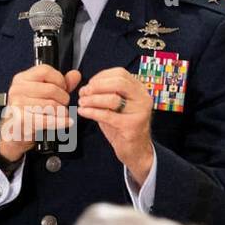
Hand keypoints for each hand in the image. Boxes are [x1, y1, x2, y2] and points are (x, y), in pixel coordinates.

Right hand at [0, 64, 81, 162]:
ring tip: (60, 114)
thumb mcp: (44, 93)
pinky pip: (48, 120)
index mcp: (22, 79)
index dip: (59, 79)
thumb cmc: (30, 111)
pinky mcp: (22, 120)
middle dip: (63, 98)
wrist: (15, 132)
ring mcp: (18, 105)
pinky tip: (67, 122)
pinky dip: (61, 122)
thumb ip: (61, 83)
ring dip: (62, 112)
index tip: (62, 88)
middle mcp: (17, 89)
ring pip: (51, 105)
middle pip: (51, 89)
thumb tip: (75, 75)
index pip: (45, 71)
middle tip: (63, 104)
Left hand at [77, 68, 153, 182]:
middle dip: (97, 86)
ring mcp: (139, 112)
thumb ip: (105, 95)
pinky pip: (108, 115)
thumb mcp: (116, 107)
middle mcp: (142, 98)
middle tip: (84, 92)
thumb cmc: (123, 127)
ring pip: (113, 99)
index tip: (89, 84)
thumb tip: (86, 88)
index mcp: (139, 90)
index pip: (120, 73)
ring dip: (92, 100)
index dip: (101, 76)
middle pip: (118, 82)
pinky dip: (92, 112)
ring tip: (82, 103)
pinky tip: (83, 112)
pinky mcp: (132, 126)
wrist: (136, 150)